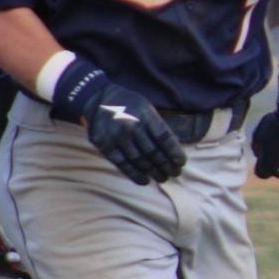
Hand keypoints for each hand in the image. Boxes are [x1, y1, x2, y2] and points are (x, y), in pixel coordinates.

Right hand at [52, 62, 186, 184]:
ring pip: (139, 161)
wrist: (97, 98)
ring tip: (163, 178)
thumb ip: (157, 126)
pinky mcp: (104, 145)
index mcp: (145, 115)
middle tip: (174, 174)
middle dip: (167, 166)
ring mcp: (117, 137)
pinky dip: (135, 175)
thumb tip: (173, 149)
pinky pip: (122, 164)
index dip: (175, 153)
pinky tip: (145, 180)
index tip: (181, 163)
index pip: (164, 139)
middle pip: (153, 152)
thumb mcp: (146, 107)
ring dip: (154, 172)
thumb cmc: (128, 104)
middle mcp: (131, 126)